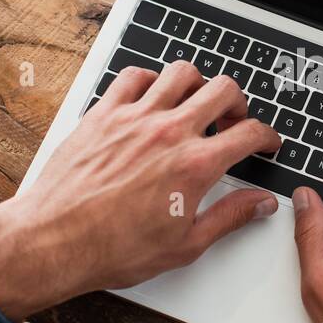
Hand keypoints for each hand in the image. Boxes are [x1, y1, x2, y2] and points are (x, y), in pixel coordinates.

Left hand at [0, 63, 279, 319]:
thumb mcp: (186, 245)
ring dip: (197, 85)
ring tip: (195, 104)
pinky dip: (150, 80)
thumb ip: (230, 217)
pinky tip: (151, 98)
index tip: (265, 142)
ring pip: (181, 73)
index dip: (267, 136)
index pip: (249, 133)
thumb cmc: (113, 249)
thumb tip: (260, 204)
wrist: (55, 241)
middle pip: (223, 90)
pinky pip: (133, 76)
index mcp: (194, 166)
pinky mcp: (103, 114)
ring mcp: (134, 118)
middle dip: (239, 103)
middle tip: (233, 121)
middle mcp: (168, 133)